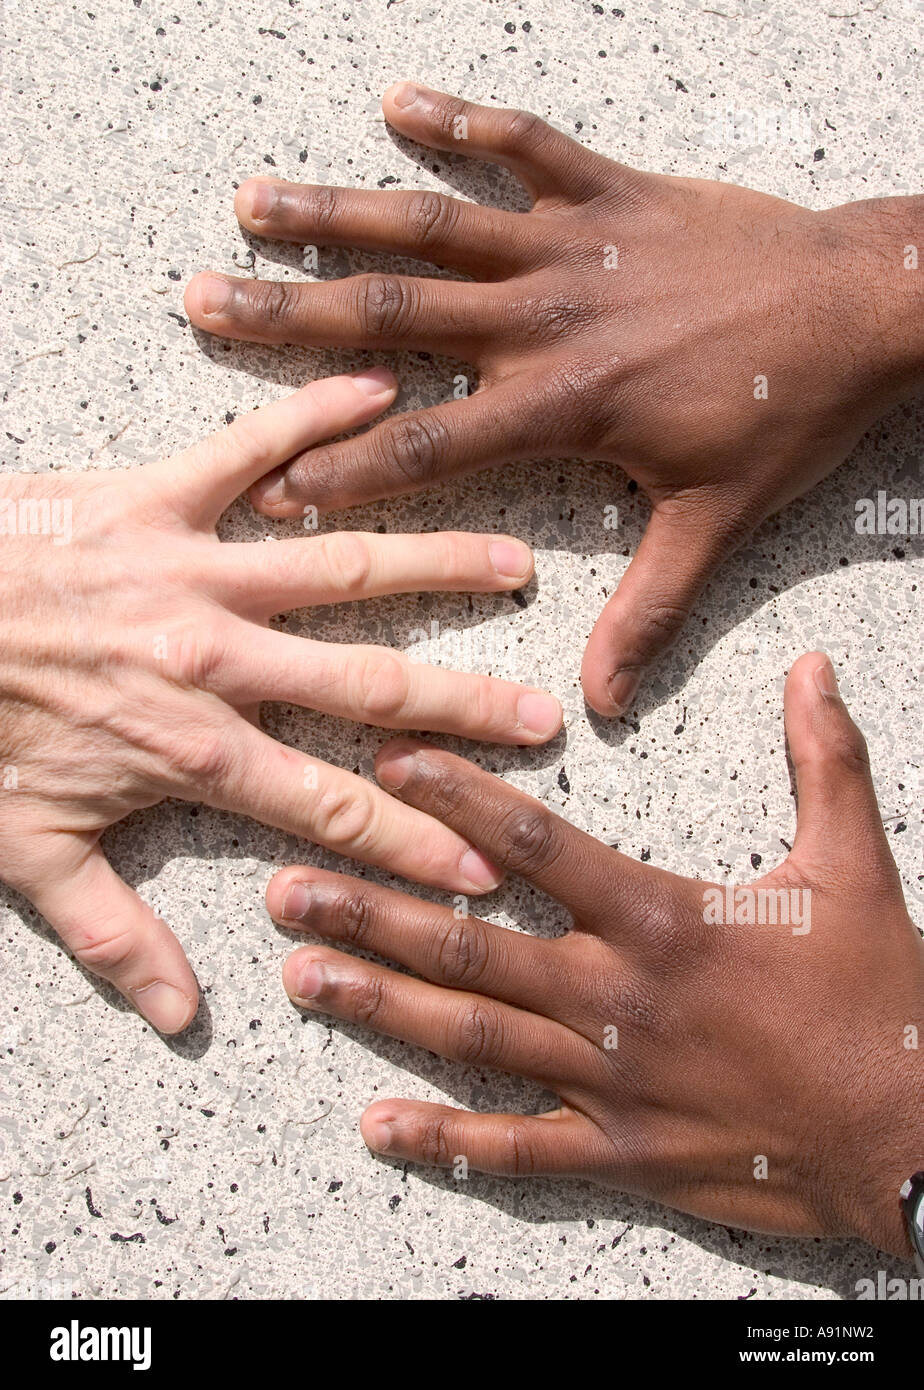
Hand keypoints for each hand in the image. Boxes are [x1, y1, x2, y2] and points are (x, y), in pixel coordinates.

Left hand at [0, 369, 563, 1033]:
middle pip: (370, 686)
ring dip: (436, 565)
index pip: (333, 809)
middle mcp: (217, 661)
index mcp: (193, 751)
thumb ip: (114, 933)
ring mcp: (192, 572)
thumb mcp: (28, 852)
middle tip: (543, 717)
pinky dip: (313, 418)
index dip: (415, 844)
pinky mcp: (152, 497)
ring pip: (342, 567)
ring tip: (514, 565)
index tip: (485, 865)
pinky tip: (378, 396)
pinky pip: (248, 450)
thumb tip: (181, 1016)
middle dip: (465, 708)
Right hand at [184, 82, 923, 716]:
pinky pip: (526, 146)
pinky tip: (398, 103)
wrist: (865, 307)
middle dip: (292, 314)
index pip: (430, 444)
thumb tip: (605, 701)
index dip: (347, 467)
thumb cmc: (787, 414)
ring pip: (438, 224)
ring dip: (341, 212)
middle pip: (397, 320)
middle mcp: (549, 319)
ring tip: (255, 201)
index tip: (269, 482)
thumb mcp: (716, 522)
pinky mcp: (611, 192)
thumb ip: (650, 609)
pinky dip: (462, 121)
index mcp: (565, 405)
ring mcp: (575, 246)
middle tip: (205, 301)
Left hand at [271, 653, 922, 1257]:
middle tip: (287, 886)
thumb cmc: (877, 998)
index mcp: (661, 918)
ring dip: (380, 1003)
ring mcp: (606, 1081)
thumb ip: (823, 761)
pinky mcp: (618, 1152)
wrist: (909, 1132)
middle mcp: (614, 996)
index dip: (454, 798)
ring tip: (302, 976)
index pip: (535, 844)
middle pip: (469, 943)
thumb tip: (812, 669)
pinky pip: (515, 1150)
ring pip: (470, 1035)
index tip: (386, 763)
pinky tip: (377, 1128)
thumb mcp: (858, 864)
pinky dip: (444, 1140)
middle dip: (370, 910)